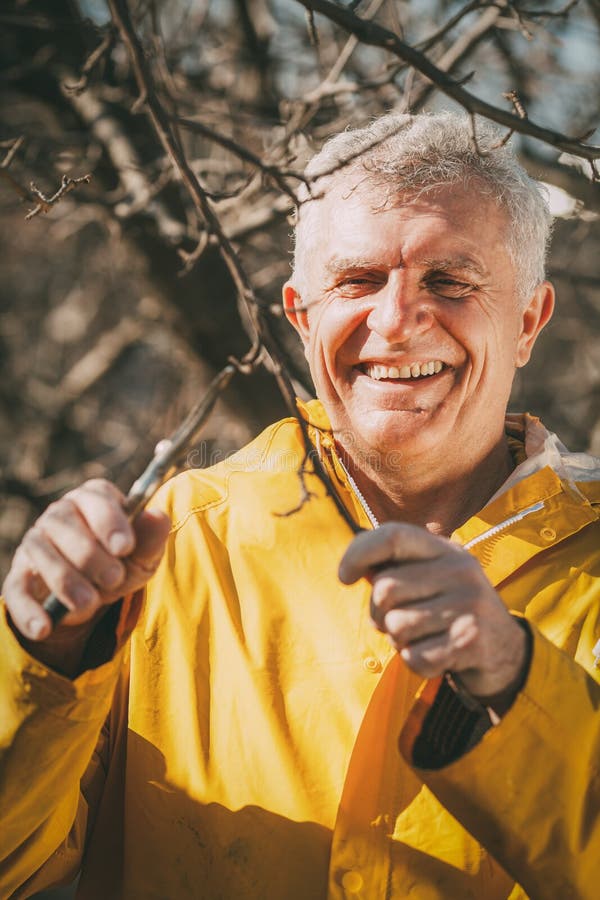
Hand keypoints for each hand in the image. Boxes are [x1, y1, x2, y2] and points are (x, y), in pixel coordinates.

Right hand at [2, 478, 170, 644]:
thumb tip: (158, 516)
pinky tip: (44, 627)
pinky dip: (29, 610)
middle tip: (113, 578)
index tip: (124, 547)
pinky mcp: (19, 576)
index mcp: (93, 499)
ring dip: (66, 580)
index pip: (96, 498)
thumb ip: (151, 537)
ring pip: (41, 553)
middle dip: (90, 554)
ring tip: (91, 602)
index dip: (109, 521)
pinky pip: (16, 590)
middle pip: (64, 523)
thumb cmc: (121, 564)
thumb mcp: (142, 555)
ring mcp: (35, 543)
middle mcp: (59, 514)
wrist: (93, 598)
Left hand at [339, 522, 527, 699]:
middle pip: (384, 589)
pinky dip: (416, 663)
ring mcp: (468, 605)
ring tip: (423, 637)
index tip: (344, 576)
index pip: (393, 535)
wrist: (505, 651)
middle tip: (399, 621)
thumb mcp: (429, 579)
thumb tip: (350, 568)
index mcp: (445, 549)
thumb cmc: (449, 610)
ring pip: (396, 626)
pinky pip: (413, 657)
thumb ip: (392, 568)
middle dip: (379, 613)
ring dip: (399, 641)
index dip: (359, 553)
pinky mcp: (470, 642)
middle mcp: (460, 570)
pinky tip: (437, 655)